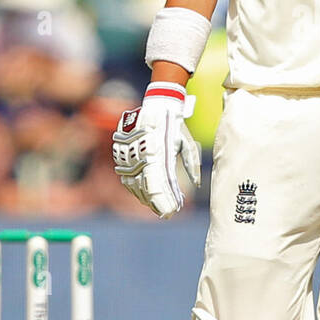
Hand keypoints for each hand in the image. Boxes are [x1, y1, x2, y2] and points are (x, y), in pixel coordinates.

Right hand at [112, 83, 200, 218]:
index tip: (171, 211)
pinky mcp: (123, 153)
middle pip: (146, 187)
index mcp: (158, 153)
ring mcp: (130, 154)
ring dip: (145, 197)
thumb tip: (197, 183)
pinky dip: (135, 188)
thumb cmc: (175, 126)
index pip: (159, 183)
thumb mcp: (187, 144)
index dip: (164, 200)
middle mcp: (142, 155)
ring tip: (157, 207)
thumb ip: (191, 164)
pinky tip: (143, 195)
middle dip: (156, 203)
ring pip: (134, 184)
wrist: (157, 106)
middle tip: (166, 214)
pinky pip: (126, 176)